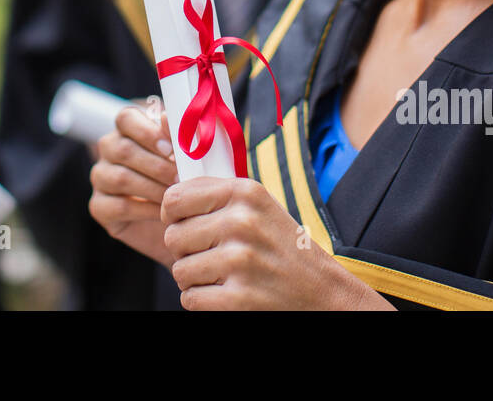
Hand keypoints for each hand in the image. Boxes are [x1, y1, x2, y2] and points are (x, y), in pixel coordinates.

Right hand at [88, 102, 177, 267]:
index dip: (147, 132)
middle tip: (179, 177)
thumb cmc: (182, 179)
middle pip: (122, 149)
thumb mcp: (183, 156)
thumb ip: (175, 136)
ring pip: (120, 178)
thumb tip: (165, 117)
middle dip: (156, 165)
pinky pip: (119, 206)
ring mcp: (101, 177)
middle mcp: (109, 149)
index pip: (125, 118)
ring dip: (153, 188)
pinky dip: (145, 211)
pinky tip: (164, 213)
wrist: (182, 221)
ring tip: (175, 196)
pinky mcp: (100, 206)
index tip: (170, 149)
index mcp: (128, 129)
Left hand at [162, 177, 391, 309]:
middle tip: (209, 254)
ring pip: (179, 270)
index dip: (171, 216)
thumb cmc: (283, 247)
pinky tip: (225, 292)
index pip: (174, 199)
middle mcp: (242, 222)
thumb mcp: (257, 205)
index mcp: (244, 192)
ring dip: (194, 278)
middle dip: (184, 251)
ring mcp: (240, 260)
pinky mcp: (239, 297)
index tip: (182, 224)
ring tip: (221, 274)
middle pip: (172, 237)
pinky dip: (202, 300)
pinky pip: (190, 298)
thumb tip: (169, 197)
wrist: (323, 291)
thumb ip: (216, 194)